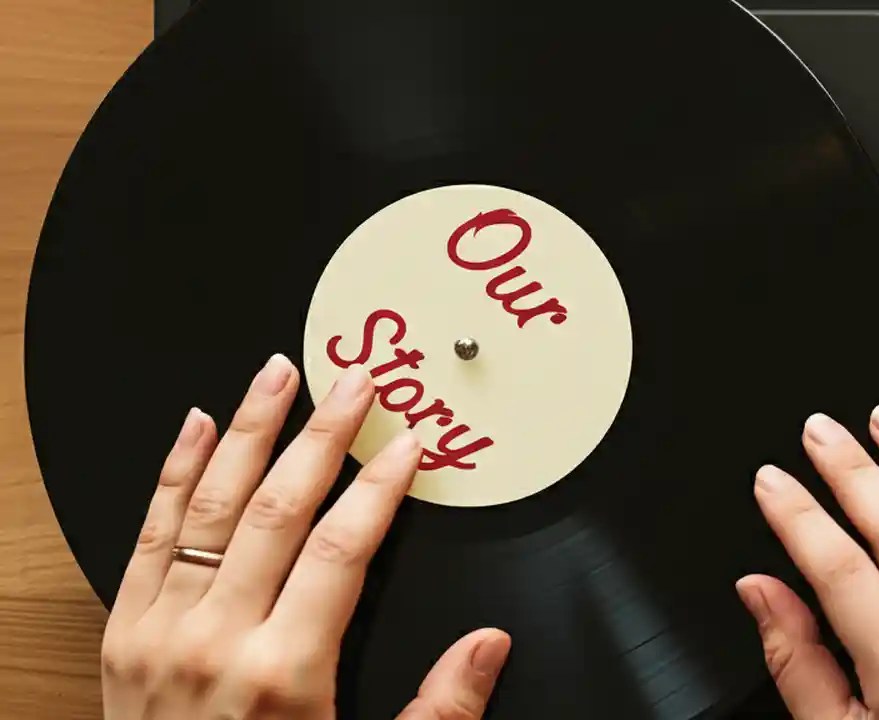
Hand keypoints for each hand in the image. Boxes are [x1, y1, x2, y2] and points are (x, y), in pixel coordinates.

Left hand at [101, 355, 509, 718]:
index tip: (409, 442)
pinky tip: (198, 427)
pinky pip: (148, 533)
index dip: (382, 485)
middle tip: (355, 380)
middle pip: (279, 507)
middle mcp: (217, 641)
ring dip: (249, 431)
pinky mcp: (124, 632)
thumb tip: (488, 646)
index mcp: (285, 674)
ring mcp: (161, 631)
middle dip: (324, 433)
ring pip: (210, 504)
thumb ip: (438, 713)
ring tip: (278, 374)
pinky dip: (174, 473)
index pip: (343, 548)